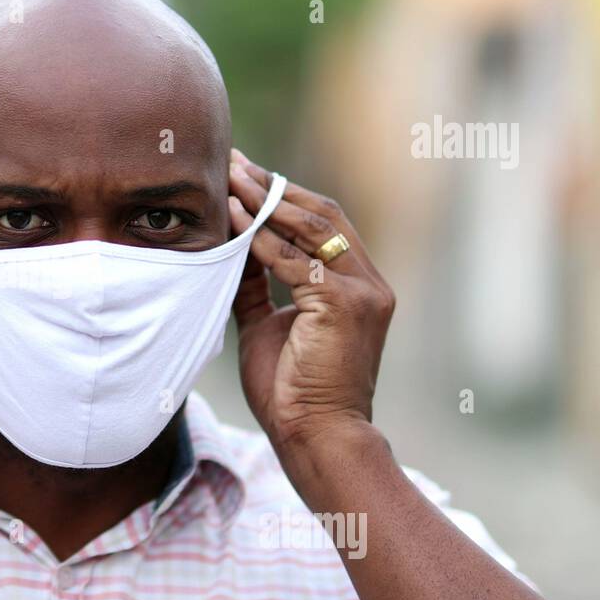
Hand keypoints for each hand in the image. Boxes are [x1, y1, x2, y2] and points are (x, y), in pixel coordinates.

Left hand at [226, 149, 395, 454]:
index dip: (283, 195)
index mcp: (358, 286)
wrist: (315, 437)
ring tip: (229, 178)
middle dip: (273, 185)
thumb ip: (258, 284)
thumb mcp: (268, 325)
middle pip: (322, 215)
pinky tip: (233, 218)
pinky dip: (260, 238)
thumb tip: (232, 246)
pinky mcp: (345, 305)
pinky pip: (295, 260)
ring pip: (311, 228)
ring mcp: (363, 292)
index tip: (243, 174)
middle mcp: (369, 282)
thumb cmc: (292, 392)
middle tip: (233, 162)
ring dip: (265, 200)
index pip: (323, 224)